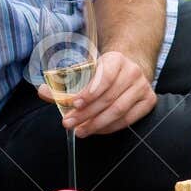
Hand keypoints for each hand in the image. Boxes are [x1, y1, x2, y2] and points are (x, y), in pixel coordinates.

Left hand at [39, 49, 155, 137]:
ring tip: (79, 131)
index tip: (74, 104)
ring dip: (96, 124)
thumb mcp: (84, 72)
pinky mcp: (149, 101)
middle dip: (86, 113)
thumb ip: (63, 83)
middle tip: (68, 123)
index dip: (89, 92)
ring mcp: (143, 87)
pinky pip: (128, 119)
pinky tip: (96, 129)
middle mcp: (133, 71)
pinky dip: (110, 127)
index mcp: (116, 59)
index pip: (104, 77)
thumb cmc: (103, 72)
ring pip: (118, 111)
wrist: (128, 69)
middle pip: (108, 98)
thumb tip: (42, 91)